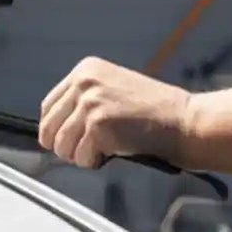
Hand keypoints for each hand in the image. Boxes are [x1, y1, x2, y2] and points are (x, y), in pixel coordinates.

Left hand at [39, 56, 192, 168]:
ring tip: (103, 150)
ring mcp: (89, 103)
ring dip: (80, 155)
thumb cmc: (154, 111)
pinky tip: (114, 152)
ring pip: (61, 145)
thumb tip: (57, 126)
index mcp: (85, 70)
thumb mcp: (112, 89)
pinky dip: (94, 162)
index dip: (55, 129)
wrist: (183, 121)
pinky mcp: (98, 125)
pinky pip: (80, 157)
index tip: (68, 139)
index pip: (48, 106)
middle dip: (64, 145)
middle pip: (49, 127)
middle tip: (86, 150)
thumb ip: (84, 100)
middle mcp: (83, 82)